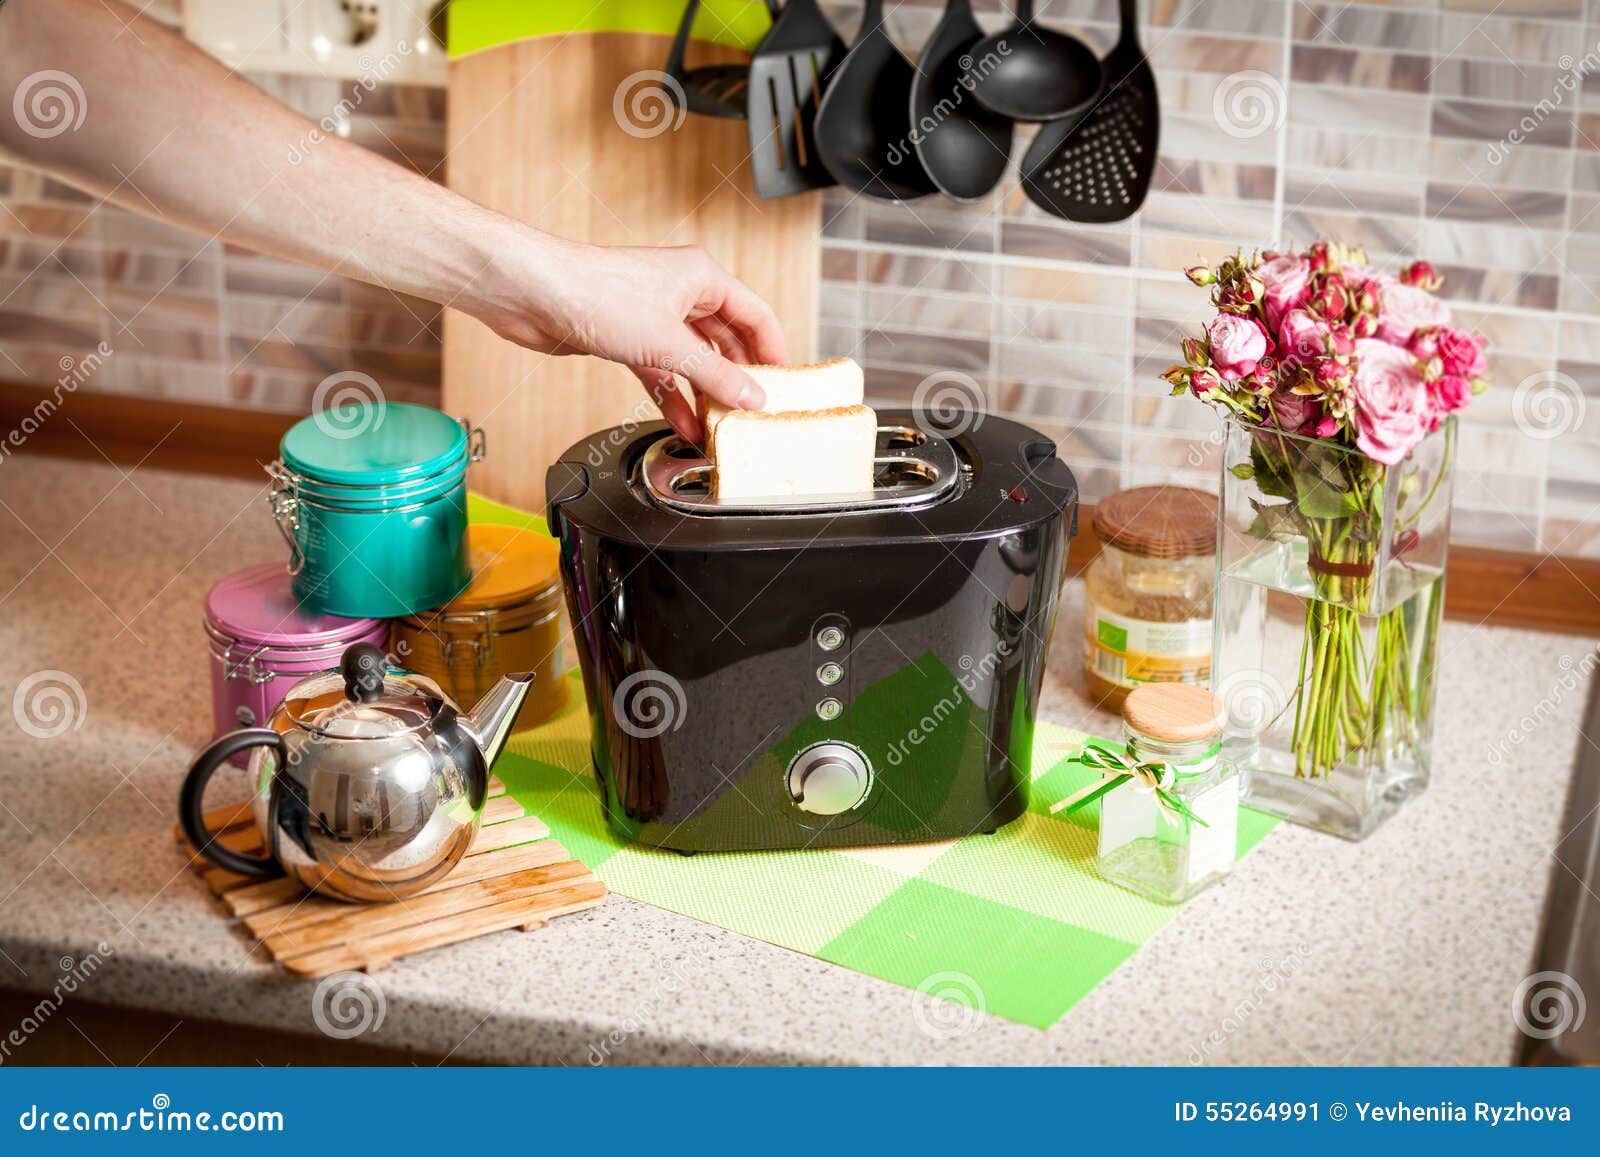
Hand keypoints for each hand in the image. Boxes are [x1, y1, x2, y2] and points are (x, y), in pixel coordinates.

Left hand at [474, 234, 786, 441]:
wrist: (531, 293)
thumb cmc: (593, 293)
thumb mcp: (667, 344)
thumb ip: (714, 374)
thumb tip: (752, 397)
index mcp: (701, 277)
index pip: (755, 315)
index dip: (775, 350)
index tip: (787, 384)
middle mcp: (680, 292)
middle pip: (726, 340)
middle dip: (739, 377)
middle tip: (755, 412)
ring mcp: (653, 315)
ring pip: (693, 360)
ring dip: (705, 394)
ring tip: (722, 426)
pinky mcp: (627, 337)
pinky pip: (662, 372)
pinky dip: (673, 397)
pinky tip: (684, 424)